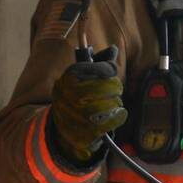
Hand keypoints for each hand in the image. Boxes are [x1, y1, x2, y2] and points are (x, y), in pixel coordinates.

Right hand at [48, 46, 126, 163]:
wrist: (63, 127)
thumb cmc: (78, 96)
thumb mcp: (83, 77)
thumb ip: (99, 62)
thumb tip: (113, 49)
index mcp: (67, 79)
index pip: (91, 68)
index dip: (106, 69)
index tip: (111, 71)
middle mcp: (67, 97)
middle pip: (103, 87)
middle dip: (114, 87)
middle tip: (116, 89)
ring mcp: (73, 116)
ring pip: (107, 105)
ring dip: (116, 103)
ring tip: (113, 103)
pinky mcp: (82, 134)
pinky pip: (109, 123)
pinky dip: (119, 117)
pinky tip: (119, 114)